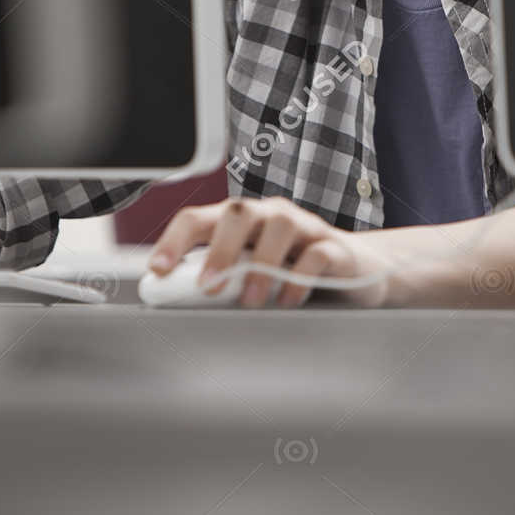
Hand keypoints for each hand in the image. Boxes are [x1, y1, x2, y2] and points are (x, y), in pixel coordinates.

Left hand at [147, 197, 394, 307]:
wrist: (356, 273)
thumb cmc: (292, 275)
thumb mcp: (250, 276)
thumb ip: (219, 282)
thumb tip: (174, 301)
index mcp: (241, 222)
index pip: (199, 218)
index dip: (175, 240)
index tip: (159, 270)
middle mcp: (270, 216)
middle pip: (238, 212)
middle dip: (218, 249)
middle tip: (207, 287)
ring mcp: (304, 227)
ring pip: (279, 225)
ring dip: (259, 266)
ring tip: (250, 300)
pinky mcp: (336, 248)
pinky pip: (316, 254)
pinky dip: (298, 279)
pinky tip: (288, 300)